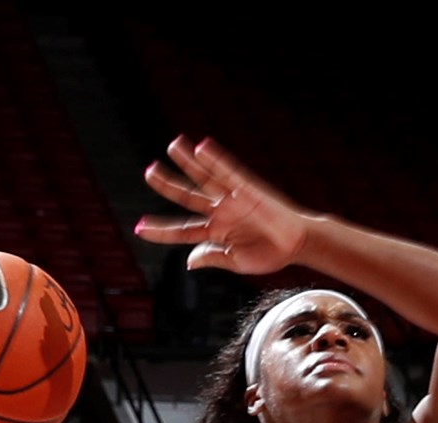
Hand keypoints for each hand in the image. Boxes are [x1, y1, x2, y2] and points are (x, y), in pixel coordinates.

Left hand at [135, 137, 308, 274]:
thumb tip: (189, 261)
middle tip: (149, 172)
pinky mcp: (248, 188)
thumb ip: (214, 257)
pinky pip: (228, 171)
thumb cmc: (271, 255)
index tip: (139, 227)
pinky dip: (216, 160)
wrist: (298, 244)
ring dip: (188, 162)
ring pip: (204, 178)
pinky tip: (201, 148)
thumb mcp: (238, 262)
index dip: (161, 230)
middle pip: (187, 196)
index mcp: (216, 233)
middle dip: (167, 185)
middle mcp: (220, 212)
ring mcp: (232, 198)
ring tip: (172, 146)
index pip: (183, 231)